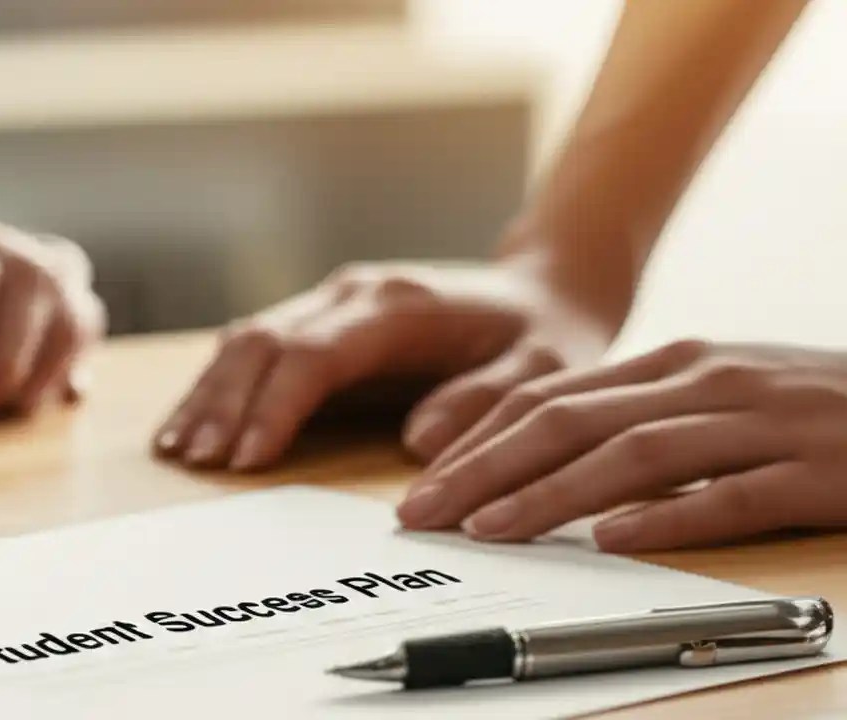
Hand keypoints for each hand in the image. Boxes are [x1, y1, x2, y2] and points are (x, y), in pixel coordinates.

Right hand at [154, 260, 609, 470]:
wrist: (545, 289)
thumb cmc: (543, 334)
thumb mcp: (543, 371)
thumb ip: (487, 402)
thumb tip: (420, 443)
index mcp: (399, 305)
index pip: (315, 354)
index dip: (274, 405)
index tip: (244, 458)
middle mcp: (353, 294)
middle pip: (265, 341)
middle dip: (223, 402)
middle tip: (195, 460)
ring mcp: (332, 302)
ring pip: (249, 339)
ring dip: (210, 393)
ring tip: (177, 448)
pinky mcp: (323, 320)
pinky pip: (258, 346)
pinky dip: (221, 383)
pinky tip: (196, 420)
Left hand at [397, 340, 846, 550]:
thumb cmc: (812, 407)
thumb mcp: (714, 396)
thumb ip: (638, 419)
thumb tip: (547, 463)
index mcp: (674, 364)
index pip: (550, 401)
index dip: (479, 443)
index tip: (424, 485)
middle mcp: (705, 381)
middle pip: (571, 422)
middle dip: (486, 469)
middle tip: (425, 512)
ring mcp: (761, 422)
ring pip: (635, 454)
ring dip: (552, 494)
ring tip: (490, 529)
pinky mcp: (818, 469)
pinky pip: (734, 495)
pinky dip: (671, 517)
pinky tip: (617, 541)